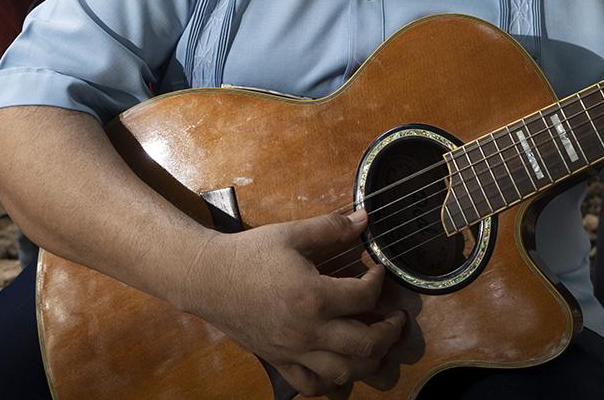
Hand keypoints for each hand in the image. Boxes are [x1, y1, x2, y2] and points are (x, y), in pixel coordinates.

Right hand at [178, 209, 419, 395]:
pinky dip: (332, 383)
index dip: (380, 281)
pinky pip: (312, 386)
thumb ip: (331, 228)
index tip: (378, 272)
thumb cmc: (248, 255)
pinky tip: (340, 367)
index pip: (365, 296)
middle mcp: (307, 330)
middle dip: (390, 332)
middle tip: (396, 318)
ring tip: (377, 344)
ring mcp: (293, 350)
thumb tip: (364, 220)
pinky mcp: (279, 361)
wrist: (208, 279)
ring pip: (345, 372)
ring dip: (369, 361)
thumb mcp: (292, 234)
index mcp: (313, 295)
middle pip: (366, 344)